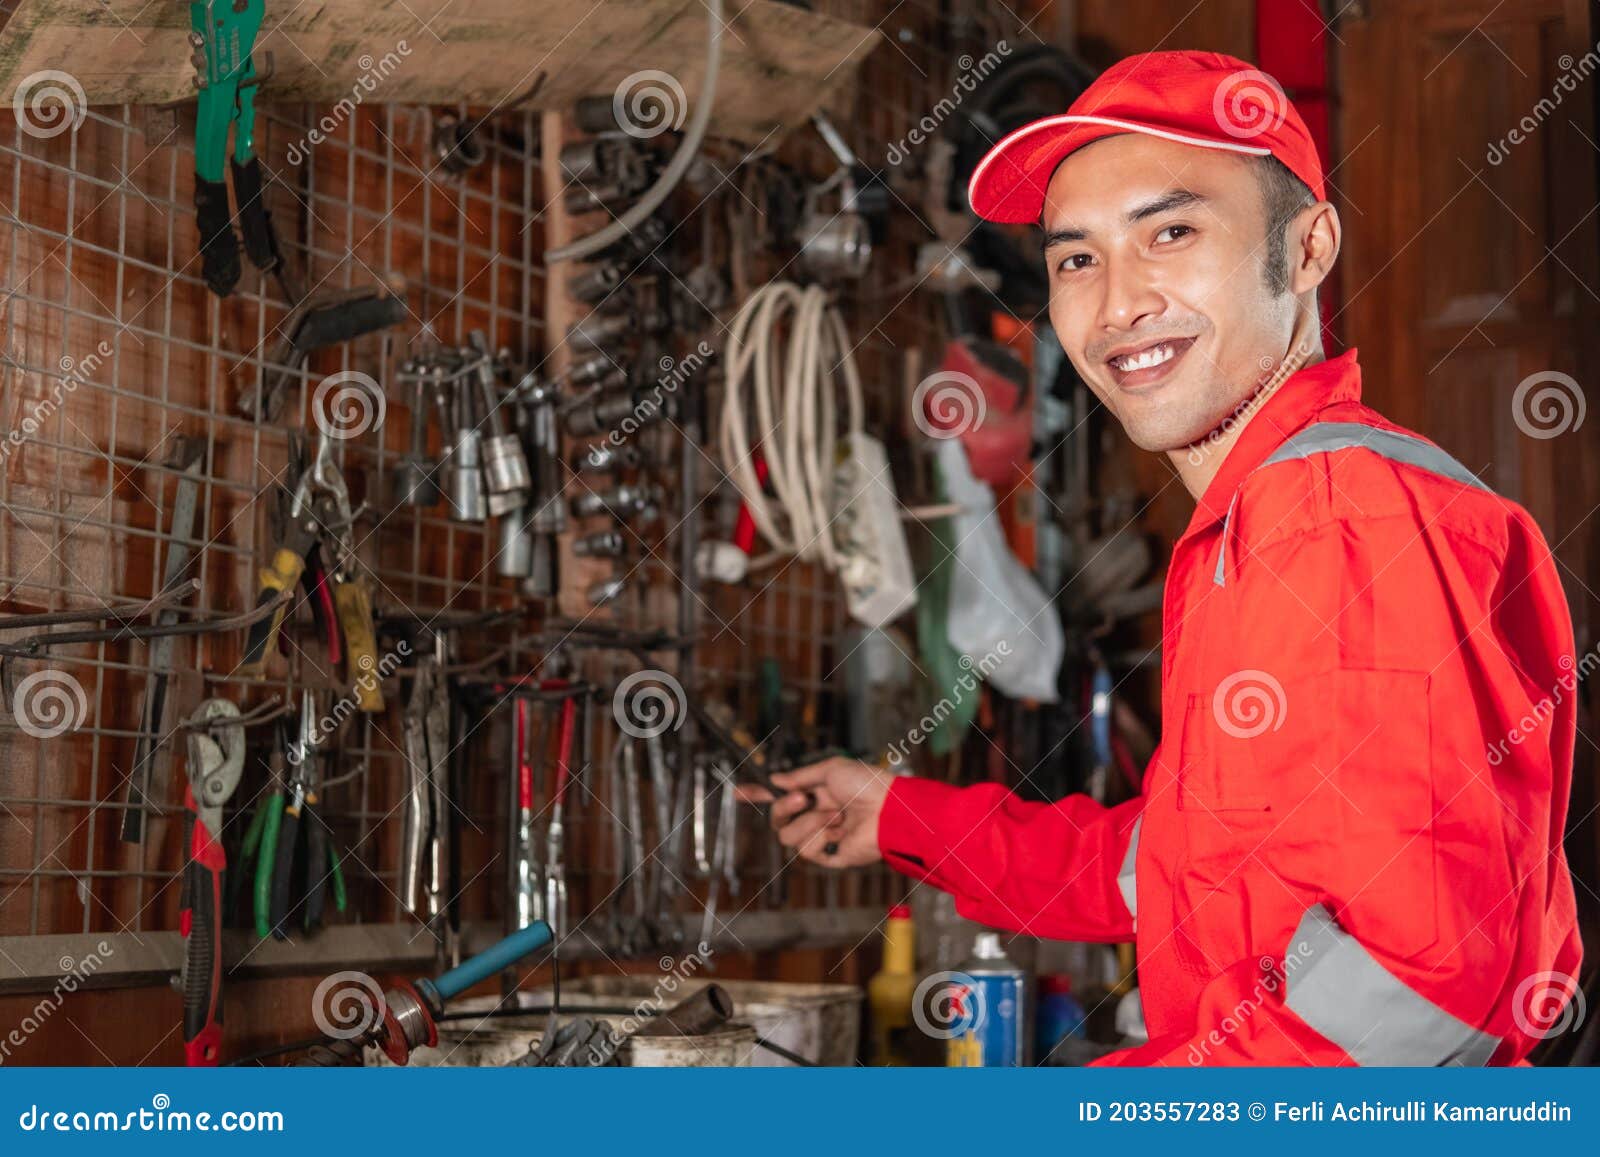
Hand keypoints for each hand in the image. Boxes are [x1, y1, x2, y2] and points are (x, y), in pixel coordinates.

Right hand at [736, 757, 893, 868]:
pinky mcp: (829, 857)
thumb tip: (776, 780)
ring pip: (787, 836)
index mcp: (816, 795)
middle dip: (784, 807)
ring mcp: (822, 838)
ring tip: (836, 815)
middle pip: (777, 820)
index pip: (779, 798)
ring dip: (810, 821)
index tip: (738, 793)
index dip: (758, 796)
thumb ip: (799, 776)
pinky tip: (839, 830)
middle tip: (803, 798)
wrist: (888, 808)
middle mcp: (816, 817)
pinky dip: (820, 836)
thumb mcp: (830, 769)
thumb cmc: (866, 784)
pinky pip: (806, 851)